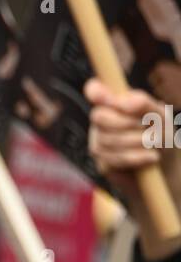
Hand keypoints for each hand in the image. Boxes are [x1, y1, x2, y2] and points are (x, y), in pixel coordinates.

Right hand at [84, 77, 180, 258]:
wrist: (166, 170)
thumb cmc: (163, 137)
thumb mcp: (161, 116)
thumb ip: (144, 104)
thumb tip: (124, 102)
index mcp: (115, 103)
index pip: (94, 91)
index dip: (95, 92)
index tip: (104, 96)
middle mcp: (102, 121)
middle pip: (98, 116)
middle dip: (124, 122)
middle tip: (146, 127)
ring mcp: (99, 142)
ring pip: (107, 139)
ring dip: (137, 142)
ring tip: (154, 145)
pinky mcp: (102, 162)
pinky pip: (113, 158)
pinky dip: (136, 157)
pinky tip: (150, 158)